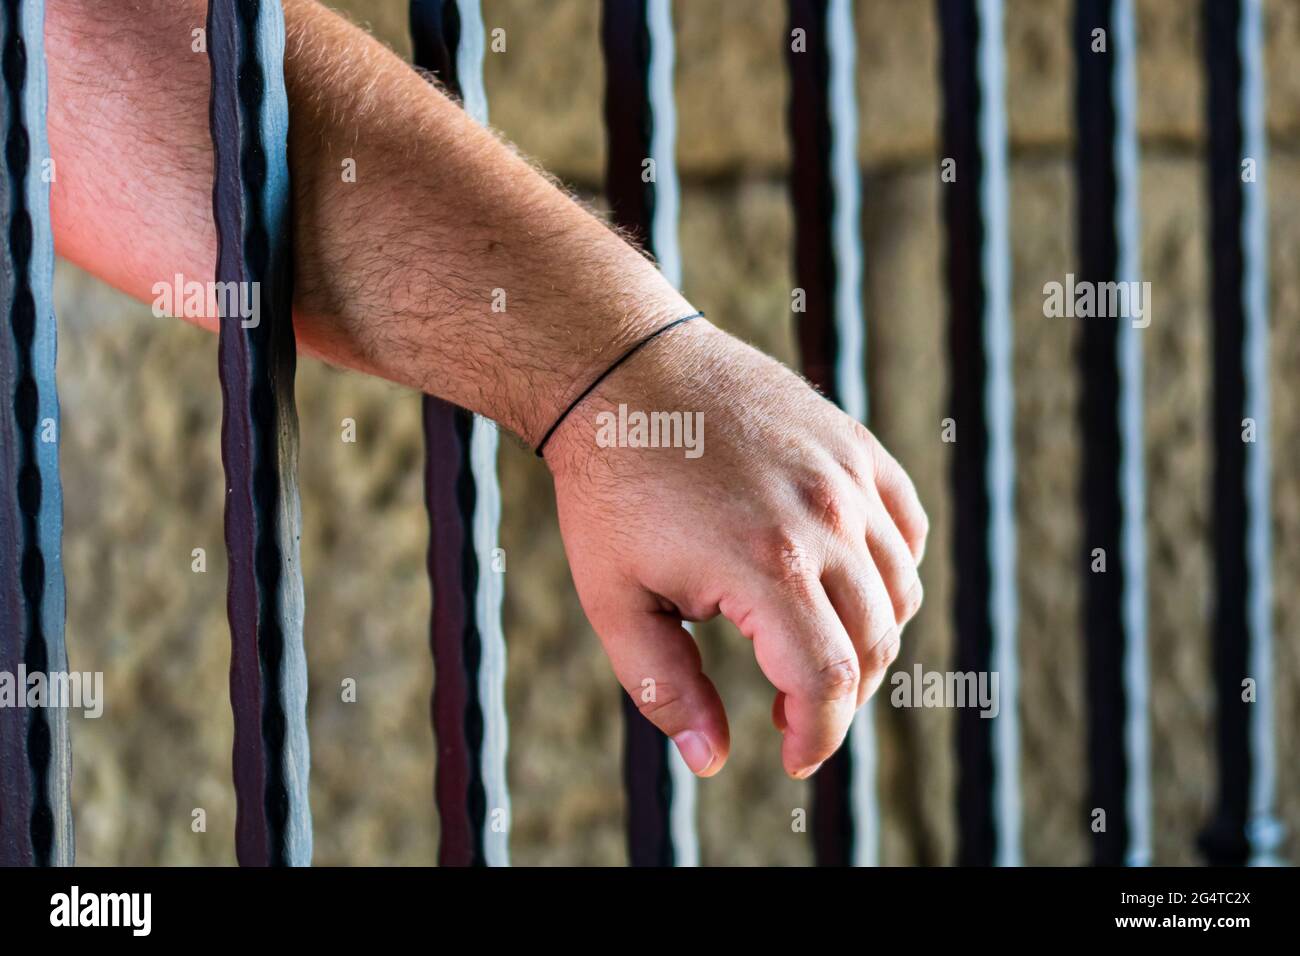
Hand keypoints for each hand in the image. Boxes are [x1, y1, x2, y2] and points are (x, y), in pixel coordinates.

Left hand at [545, 318, 928, 778]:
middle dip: (839, 697)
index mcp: (764, 565)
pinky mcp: (854, 445)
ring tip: (807, 646)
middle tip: (789, 707)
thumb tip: (710, 760)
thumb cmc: (611, 489)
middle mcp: (825, 520)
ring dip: (867, 639)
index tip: (792, 756)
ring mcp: (847, 477)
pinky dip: (889, 572)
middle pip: (874, 644)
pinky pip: (905, 529)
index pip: (828, 681)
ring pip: (900, 591)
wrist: (623, 374)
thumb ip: (665, 687)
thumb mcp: (616, 599)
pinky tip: (838, 583)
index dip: (819, 736)